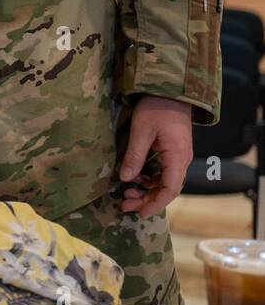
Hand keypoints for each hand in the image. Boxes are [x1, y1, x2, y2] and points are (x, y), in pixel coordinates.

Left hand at [118, 95, 193, 217]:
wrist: (170, 91)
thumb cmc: (156, 108)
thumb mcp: (141, 131)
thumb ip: (134, 156)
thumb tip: (125, 178)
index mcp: (177, 157)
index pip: (170, 188)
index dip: (156, 203)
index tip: (141, 213)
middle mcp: (180, 160)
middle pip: (167, 188)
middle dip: (147, 199)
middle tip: (125, 205)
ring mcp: (177, 156)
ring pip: (163, 181)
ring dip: (146, 189)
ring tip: (126, 193)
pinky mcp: (170, 152)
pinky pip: (161, 171)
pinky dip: (147, 178)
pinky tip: (132, 178)